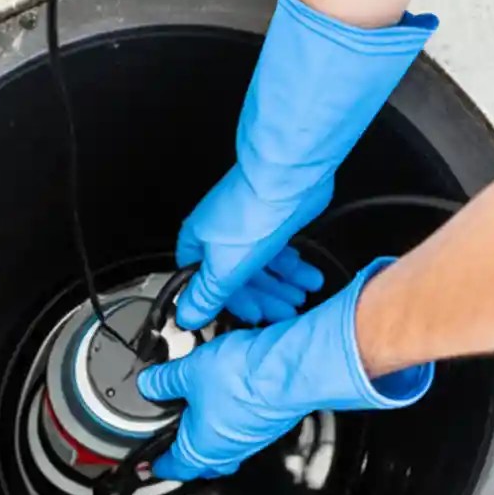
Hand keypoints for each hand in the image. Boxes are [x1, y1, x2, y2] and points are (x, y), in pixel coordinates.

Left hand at [139, 258, 433, 480]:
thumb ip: (164, 381)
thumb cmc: (242, 378)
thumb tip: (150, 383)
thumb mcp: (187, 372)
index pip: (174, 467)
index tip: (148, 467)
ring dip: (213, 436)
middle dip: (189, 457)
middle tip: (175, 445)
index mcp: (201, 448)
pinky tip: (231, 400)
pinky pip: (246, 430)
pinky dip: (234, 420)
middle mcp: (229, 451)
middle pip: (204, 464)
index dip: (156, 466)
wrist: (289, 367)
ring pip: (228, 447)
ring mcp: (253, 438)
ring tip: (202, 414)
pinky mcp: (270, 421)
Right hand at [173, 0, 437, 329]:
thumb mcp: (226, 267)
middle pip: (237, 278)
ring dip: (280, 286)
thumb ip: (207, 294)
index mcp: (199, 243)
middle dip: (261, 298)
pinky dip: (292, 268)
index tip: (246, 318)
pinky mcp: (272, 221)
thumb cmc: (253, 211)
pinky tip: (306, 277)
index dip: (227, 305)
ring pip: (261, 267)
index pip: (205, 285)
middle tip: (280, 312)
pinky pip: (279, 253)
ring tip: (297, 298)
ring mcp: (246, 227)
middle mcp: (220, 235)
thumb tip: (187, 316)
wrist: (288, 176)